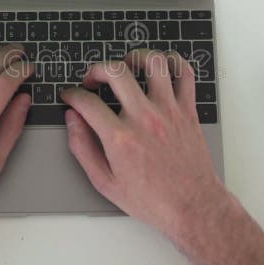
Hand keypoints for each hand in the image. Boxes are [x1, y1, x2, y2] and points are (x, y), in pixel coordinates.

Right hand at [61, 49, 263, 264]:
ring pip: (153, 63)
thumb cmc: (152, 199)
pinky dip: (172, 63)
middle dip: (96, 69)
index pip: (87, 102)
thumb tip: (73, 121)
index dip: (72, 95)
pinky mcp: (188, 110)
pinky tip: (160, 68)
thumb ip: (83, 148)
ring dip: (134, 58)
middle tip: (93, 79)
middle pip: (115, 72)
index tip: (71, 96)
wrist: (192, 207)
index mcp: (120, 138)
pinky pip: (184, 74)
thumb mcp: (105, 183)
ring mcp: (168, 111)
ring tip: (126, 66)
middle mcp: (144, 119)